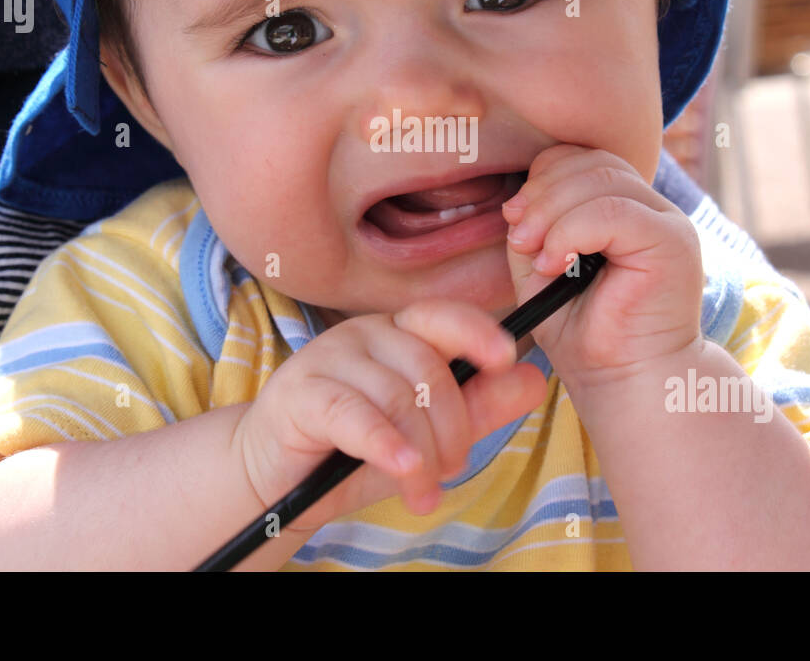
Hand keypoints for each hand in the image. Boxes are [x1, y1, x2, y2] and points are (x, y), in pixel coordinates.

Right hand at [235, 300, 547, 532]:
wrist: (275, 480)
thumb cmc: (353, 452)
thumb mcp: (427, 434)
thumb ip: (478, 407)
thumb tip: (533, 379)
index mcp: (397, 332)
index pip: (444, 316)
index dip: (478, 332)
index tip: (507, 357)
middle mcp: (363, 334)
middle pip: (428, 368)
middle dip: (451, 430)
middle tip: (449, 471)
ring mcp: (327, 358)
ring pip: (396, 396)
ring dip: (420, 454)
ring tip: (421, 492)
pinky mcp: (298, 392)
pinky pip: (354, 414)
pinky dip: (384, 444)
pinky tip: (403, 469)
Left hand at [501, 144, 703, 390]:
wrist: (624, 381)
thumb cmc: (585, 334)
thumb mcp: (543, 270)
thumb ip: (534, 227)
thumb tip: (520, 200)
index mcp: (623, 208)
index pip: (582, 159)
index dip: (544, 177)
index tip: (514, 216)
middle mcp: (649, 208)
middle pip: (590, 162)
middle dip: (543, 193)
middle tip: (519, 236)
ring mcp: (666, 221)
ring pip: (601, 180)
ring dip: (552, 214)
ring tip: (537, 257)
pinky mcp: (673, 240)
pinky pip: (613, 211)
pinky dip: (571, 231)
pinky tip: (556, 263)